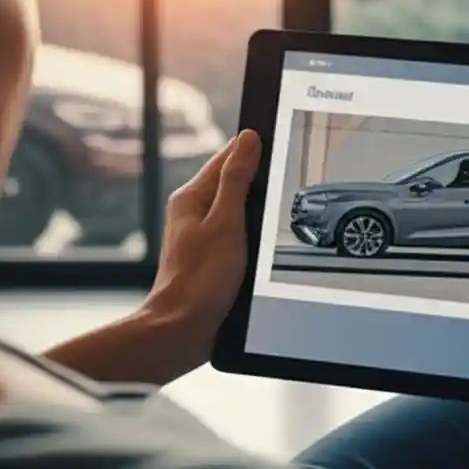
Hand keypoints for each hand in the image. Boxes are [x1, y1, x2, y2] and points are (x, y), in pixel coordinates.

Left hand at [141, 129, 261, 363]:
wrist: (184, 328)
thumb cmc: (201, 280)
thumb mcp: (227, 222)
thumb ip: (237, 179)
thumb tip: (248, 140)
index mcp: (191, 197)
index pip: (227, 157)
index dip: (253, 150)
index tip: (279, 143)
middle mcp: (193, 212)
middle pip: (232, 181)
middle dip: (258, 180)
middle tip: (284, 183)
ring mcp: (201, 235)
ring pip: (236, 209)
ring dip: (256, 210)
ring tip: (275, 215)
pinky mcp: (210, 256)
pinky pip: (236, 232)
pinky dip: (252, 233)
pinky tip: (265, 243)